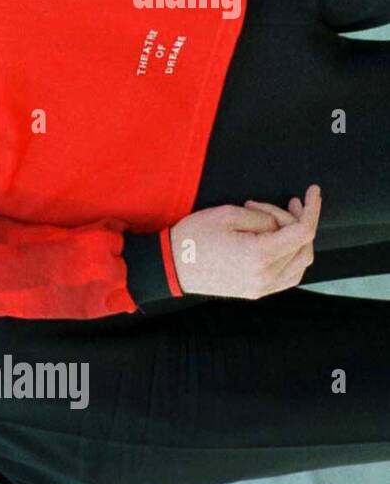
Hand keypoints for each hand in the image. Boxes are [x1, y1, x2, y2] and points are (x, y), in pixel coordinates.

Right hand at [169, 184, 319, 298]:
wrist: (171, 265)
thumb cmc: (193, 237)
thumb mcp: (227, 214)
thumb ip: (264, 217)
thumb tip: (279, 223)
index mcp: (260, 255)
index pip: (304, 232)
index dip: (312, 208)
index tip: (312, 191)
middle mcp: (266, 276)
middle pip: (304, 246)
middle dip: (299, 221)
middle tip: (287, 204)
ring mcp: (262, 287)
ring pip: (301, 262)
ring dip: (297, 239)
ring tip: (279, 221)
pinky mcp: (256, 291)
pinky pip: (289, 275)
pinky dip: (292, 256)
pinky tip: (279, 241)